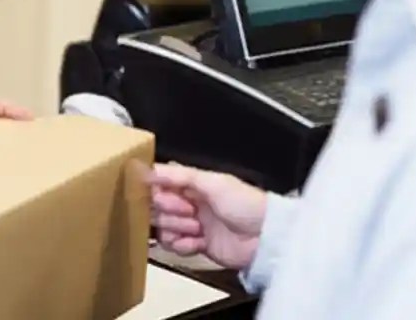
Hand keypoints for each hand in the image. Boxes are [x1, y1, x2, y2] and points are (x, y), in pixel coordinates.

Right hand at [146, 163, 267, 270]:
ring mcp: (193, 225)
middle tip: (189, 212)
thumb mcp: (213, 182)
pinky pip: (174, 247)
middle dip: (170, 212)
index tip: (167, 196)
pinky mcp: (197, 245)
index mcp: (193, 185)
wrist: (266, 238)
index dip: (159, 193)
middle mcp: (190, 204)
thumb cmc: (247, 205)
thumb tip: (149, 169)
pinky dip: (183, 246)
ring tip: (196, 229)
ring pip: (163, 229)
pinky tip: (197, 243)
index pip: (159, 186)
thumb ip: (179, 175)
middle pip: (158, 209)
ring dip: (177, 230)